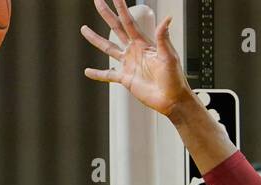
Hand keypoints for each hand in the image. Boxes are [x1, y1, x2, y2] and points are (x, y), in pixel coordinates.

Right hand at [82, 0, 190, 118]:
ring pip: (108, 48)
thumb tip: (167, 19)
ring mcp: (129, 64)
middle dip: (107, 14)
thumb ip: (164, 38)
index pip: (129, 22)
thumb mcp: (169, 56)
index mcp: (144, 44)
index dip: (122, 8)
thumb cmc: (175, 79)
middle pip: (116, 29)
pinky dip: (98, 74)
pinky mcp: (126, 79)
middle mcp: (134, 51)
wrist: (172, 100)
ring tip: (84, 30)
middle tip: (98, 2)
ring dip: (96, 39)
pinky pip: (108, 75)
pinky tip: (88, 71)